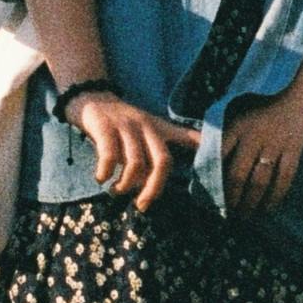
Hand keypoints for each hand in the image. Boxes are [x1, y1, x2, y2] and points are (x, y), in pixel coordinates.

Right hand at [64, 86, 198, 210]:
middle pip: (162, 161)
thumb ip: (175, 137)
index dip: (199, 154)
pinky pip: (110, 155)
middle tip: (142, 205)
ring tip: (116, 191)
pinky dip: (105, 172)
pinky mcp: (104, 127)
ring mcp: (125, 126)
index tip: (211, 171)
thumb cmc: (123, 120)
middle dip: (154, 188)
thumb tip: (203, 147)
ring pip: (136, 162)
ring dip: (126, 184)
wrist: (91, 97)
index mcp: (159, 128)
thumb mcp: (152, 125)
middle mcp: (146, 126)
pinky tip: (100, 178)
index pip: (186, 141)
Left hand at [221, 85, 302, 213]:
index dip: (214, 181)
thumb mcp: (239, 110)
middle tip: (229, 214)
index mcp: (236, 127)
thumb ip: (226, 132)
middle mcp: (253, 138)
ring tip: (247, 215)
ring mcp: (274, 145)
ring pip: (259, 181)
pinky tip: (270, 207)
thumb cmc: (265, 99)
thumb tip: (207, 155)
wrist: (296, 87)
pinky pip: (284, 178)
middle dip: (232, 199)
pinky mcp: (294, 149)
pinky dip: (276, 195)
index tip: (210, 196)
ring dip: (251, 202)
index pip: (219, 159)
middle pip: (237, 176)